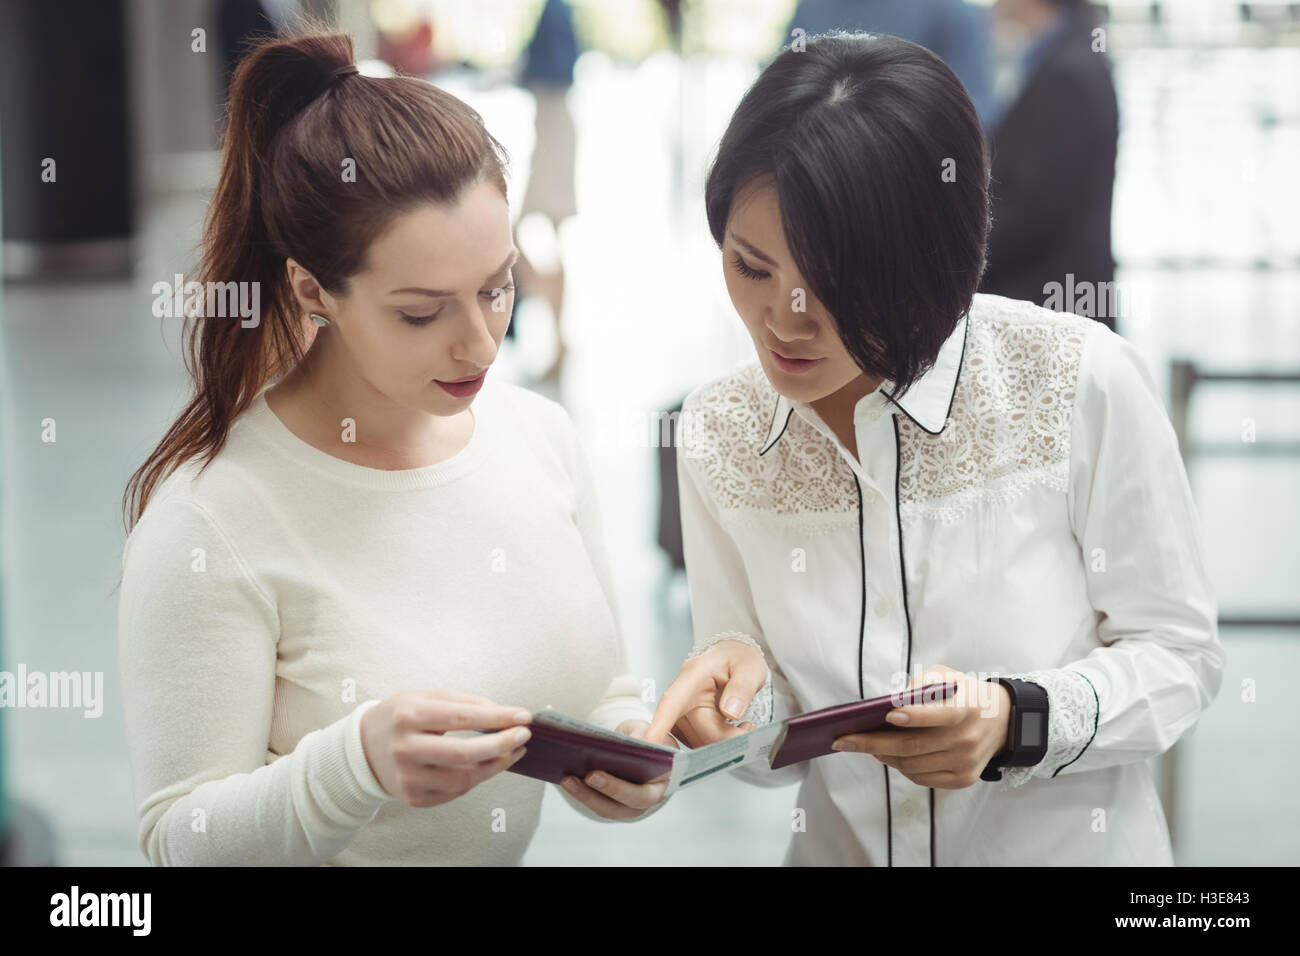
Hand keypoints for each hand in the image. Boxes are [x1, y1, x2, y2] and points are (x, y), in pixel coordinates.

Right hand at [360, 690, 531, 806]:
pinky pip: (455, 792)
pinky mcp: (413, 797)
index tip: (524, 716)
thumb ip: (464, 702)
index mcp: (409, 716)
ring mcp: (408, 778)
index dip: (498, 718)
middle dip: (501, 745)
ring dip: (496, 765)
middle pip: (465, 753)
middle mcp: (405, 749)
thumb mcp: (427, 697)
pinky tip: (490, 765)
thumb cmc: (402, 716)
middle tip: (524, 736)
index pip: (462, 718)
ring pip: (464, 778)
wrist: (365, 747)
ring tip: (513, 751)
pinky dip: (478, 779)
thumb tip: (503, 714)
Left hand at [559, 720, 678, 819]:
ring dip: (584, 795)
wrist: (648, 745)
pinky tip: (567, 780)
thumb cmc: (650, 737)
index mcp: (665, 781)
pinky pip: (599, 803)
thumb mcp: (649, 730)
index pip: (643, 793)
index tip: (594, 774)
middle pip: (623, 805)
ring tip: (565, 779)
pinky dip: (583, 793)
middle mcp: (651, 798)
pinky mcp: (618, 803)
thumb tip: (628, 742)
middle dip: (596, 792)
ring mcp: (634, 805)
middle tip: (574, 778)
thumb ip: (642, 734)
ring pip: (607, 808)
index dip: (617, 787)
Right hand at [644, 639, 766, 747]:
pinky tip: (733, 729)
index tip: (649, 741)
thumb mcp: (749, 667)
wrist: (734, 660)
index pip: (671, 702)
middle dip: (724, 737)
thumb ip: (742, 688)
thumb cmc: (739, 660)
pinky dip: (719, 742)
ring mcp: (682, 713)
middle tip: (748, 729)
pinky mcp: (687, 725)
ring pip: (699, 741)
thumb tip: (730, 712)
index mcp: (692, 676)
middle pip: (696, 731)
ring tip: (742, 725)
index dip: (659, 723)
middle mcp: (682, 695)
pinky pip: (701, 742)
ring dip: (723, 741)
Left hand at [830, 664, 1012, 788]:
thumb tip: (889, 704)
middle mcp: (968, 738)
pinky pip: (921, 778)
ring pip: (912, 765)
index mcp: (967, 707)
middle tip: (843, 740)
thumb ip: (920, 684)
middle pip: (914, 746)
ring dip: (882, 756)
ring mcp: (966, 762)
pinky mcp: (962, 779)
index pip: (940, 715)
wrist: (1001, 721)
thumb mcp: (946, 676)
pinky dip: (900, 767)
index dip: (914, 716)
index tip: (887, 716)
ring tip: (862, 745)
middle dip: (873, 743)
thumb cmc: (963, 693)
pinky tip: (887, 755)